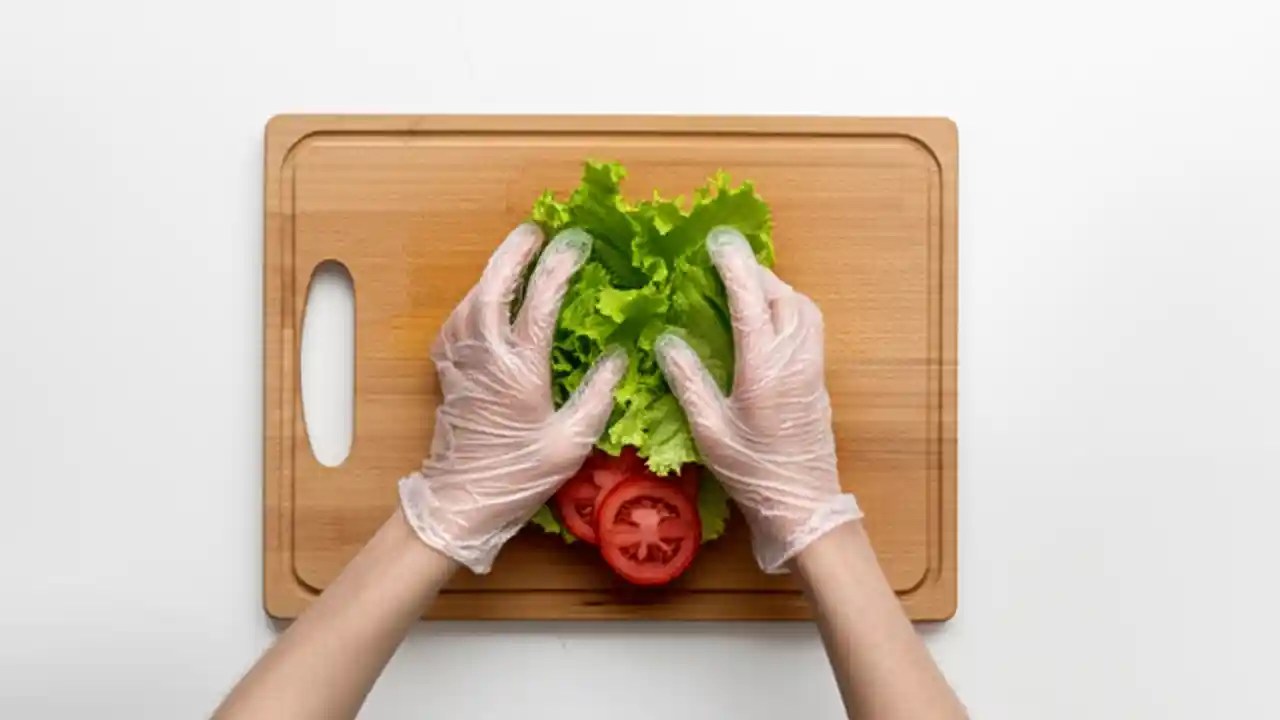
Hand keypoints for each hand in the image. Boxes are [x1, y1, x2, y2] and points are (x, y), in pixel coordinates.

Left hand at [399, 224, 625, 573]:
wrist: (460, 502)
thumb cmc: (518, 476)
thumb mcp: (572, 441)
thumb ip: (598, 394)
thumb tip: (618, 355)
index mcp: (520, 367)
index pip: (541, 301)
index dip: (559, 267)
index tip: (576, 243)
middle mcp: (485, 354)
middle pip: (494, 285)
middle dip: (515, 252)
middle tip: (535, 232)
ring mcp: (461, 360)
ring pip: (472, 298)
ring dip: (493, 272)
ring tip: (516, 257)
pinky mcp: (447, 371)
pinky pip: (458, 320)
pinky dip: (474, 299)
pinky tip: (485, 300)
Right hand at [655, 227, 860, 572]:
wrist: (802, 504)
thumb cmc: (751, 472)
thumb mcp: (708, 431)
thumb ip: (689, 381)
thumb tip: (667, 339)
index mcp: (764, 370)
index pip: (750, 302)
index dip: (733, 265)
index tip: (716, 240)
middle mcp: (794, 360)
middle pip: (782, 295)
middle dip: (754, 269)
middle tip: (724, 258)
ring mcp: (812, 367)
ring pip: (803, 307)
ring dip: (776, 286)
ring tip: (745, 283)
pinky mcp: (818, 378)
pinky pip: (809, 325)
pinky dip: (789, 306)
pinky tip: (768, 316)